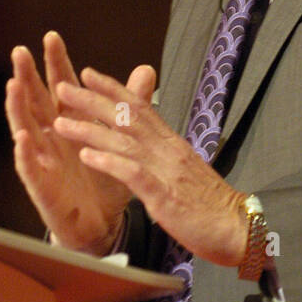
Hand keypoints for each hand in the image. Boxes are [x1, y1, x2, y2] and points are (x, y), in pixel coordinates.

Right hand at [5, 31, 139, 256]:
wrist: (102, 224)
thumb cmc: (104, 179)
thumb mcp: (121, 136)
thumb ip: (130, 103)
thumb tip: (146, 69)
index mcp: (70, 122)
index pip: (61, 87)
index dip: (56, 63)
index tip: (52, 37)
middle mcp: (52, 138)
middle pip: (36, 101)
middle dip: (27, 76)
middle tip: (20, 52)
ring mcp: (44, 162)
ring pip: (26, 130)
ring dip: (17, 108)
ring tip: (13, 85)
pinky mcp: (43, 188)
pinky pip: (30, 169)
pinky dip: (24, 154)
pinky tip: (21, 138)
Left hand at [53, 67, 247, 267]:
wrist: (239, 228)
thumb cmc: (212, 204)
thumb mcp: (185, 171)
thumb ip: (165, 154)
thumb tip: (149, 142)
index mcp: (172, 144)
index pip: (140, 106)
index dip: (113, 88)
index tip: (89, 74)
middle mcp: (168, 150)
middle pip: (126, 117)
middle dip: (92, 100)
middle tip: (63, 86)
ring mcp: (166, 172)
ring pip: (123, 141)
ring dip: (90, 130)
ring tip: (62, 123)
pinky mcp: (165, 196)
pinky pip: (133, 175)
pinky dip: (109, 163)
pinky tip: (87, 157)